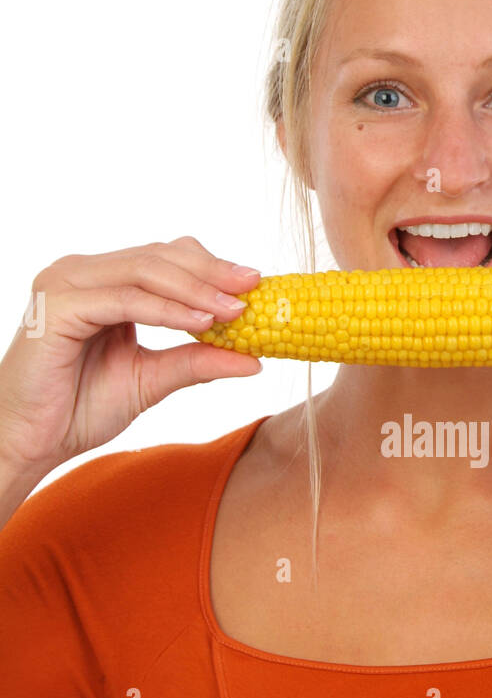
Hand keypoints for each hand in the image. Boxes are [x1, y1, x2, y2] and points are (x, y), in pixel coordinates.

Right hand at [0, 236, 262, 476]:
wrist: (29, 441)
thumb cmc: (78, 409)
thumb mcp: (151, 379)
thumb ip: (196, 361)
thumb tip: (254, 359)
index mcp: (102, 281)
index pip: (165, 258)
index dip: (211, 268)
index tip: (256, 285)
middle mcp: (83, 272)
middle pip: (159, 256)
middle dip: (211, 272)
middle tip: (254, 286)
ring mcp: (67, 282)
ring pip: (145, 271)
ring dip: (196, 289)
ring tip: (236, 309)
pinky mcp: (58, 305)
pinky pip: (125, 300)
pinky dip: (167, 310)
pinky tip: (201, 322)